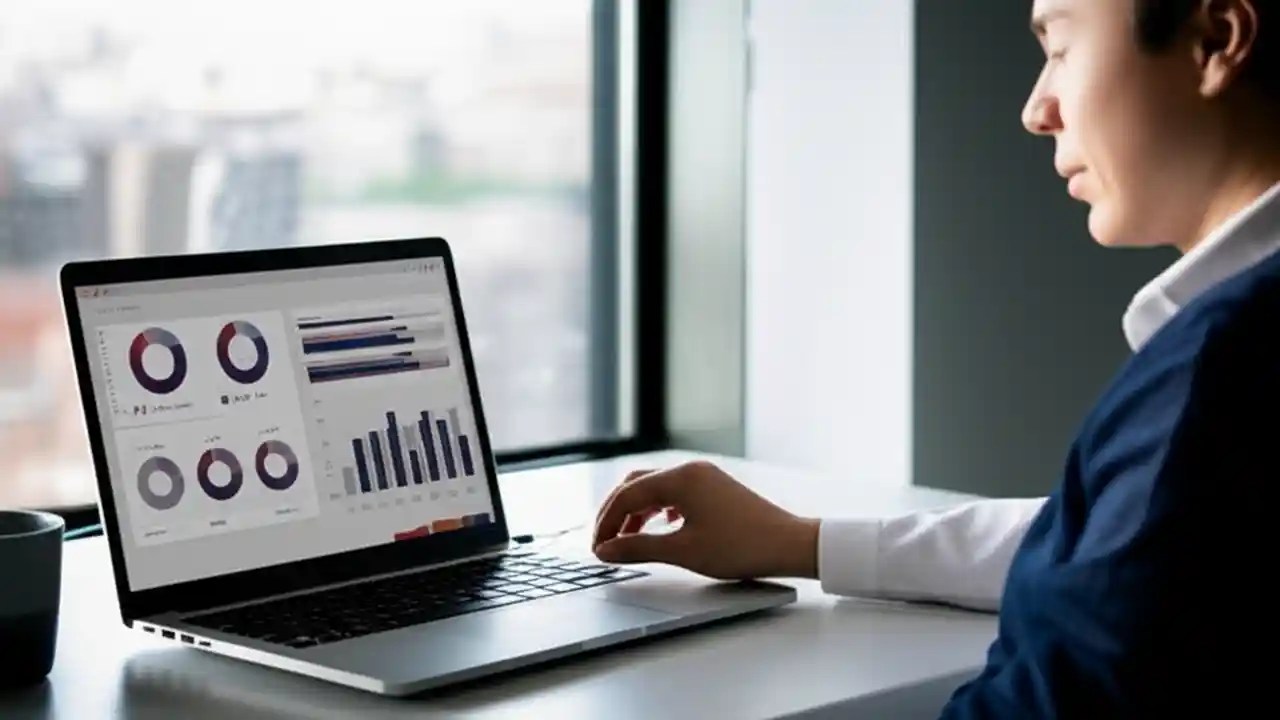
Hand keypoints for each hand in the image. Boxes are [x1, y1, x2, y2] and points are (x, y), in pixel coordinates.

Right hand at [591, 460, 819, 579]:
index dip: (607, 523)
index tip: (597, 548)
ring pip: (655, 488)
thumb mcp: (683, 551)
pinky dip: (657, 509)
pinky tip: (658, 529)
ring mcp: (704, 476)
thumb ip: (638, 548)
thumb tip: (606, 550)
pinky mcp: (714, 487)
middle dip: (616, 512)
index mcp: (680, 478)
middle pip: (637, 484)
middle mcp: (690, 469)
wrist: (789, 544)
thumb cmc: (741, 547)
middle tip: (604, 540)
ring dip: (636, 512)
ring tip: (626, 540)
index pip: (627, 495)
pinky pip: (674, 492)